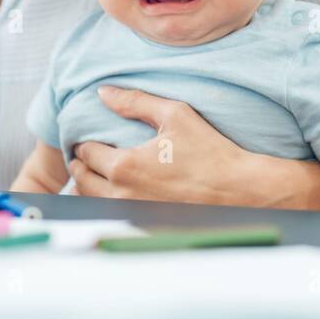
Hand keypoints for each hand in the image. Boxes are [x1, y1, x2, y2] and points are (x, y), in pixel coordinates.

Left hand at [69, 85, 251, 204]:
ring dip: (88, 186)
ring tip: (96, 173)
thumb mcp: (174, 114)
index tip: (88, 138)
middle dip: (81, 165)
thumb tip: (103, 92)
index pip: (86, 153)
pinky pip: (111, 216)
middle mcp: (122, 195)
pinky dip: (105, 203)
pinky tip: (117, 192)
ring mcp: (132, 215)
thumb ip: (135, 101)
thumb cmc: (209, 151)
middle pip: (81, 181)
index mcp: (124, 166)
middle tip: (86, 155)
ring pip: (91, 202)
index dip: (84, 143)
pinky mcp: (143, 227)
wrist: (238, 191)